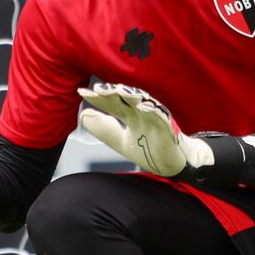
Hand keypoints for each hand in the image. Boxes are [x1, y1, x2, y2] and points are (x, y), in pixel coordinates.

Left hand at [77, 83, 213, 176]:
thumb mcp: (121, 141)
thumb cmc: (150, 150)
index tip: (81, 92)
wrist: (173, 165)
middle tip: (98, 89)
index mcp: (131, 115)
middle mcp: (143, 113)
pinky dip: (153, 110)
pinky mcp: (169, 128)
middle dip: (112, 92)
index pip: (112, 102)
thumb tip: (83, 115)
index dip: (98, 97)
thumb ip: (104, 129)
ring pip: (143, 102)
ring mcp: (156, 118)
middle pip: (126, 98)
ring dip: (131, 95)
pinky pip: (161, 116)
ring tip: (117, 90)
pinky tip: (142, 107)